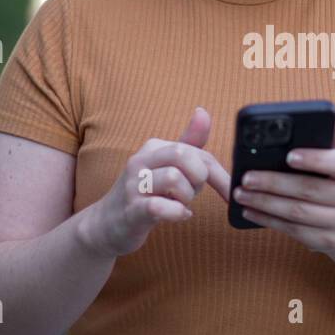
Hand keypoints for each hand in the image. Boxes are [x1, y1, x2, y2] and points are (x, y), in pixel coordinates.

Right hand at [92, 107, 230, 256]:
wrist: (106, 224)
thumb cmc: (145, 194)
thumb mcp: (167, 166)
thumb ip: (188, 143)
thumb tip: (203, 111)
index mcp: (153, 147)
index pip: (195, 150)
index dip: (217, 172)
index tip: (228, 191)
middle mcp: (140, 161)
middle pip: (183, 155)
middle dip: (199, 177)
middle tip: (193, 192)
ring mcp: (133, 185)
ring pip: (174, 179)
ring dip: (187, 197)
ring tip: (180, 204)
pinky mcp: (132, 211)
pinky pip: (160, 207)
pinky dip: (177, 213)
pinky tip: (178, 214)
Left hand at [232, 111, 334, 256]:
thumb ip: (334, 139)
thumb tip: (333, 116)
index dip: (315, 159)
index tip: (289, 155)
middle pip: (309, 189)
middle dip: (273, 183)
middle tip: (246, 177)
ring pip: (297, 212)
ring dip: (264, 202)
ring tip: (241, 193)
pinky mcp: (327, 241)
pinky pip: (292, 230)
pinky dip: (268, 220)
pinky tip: (250, 211)